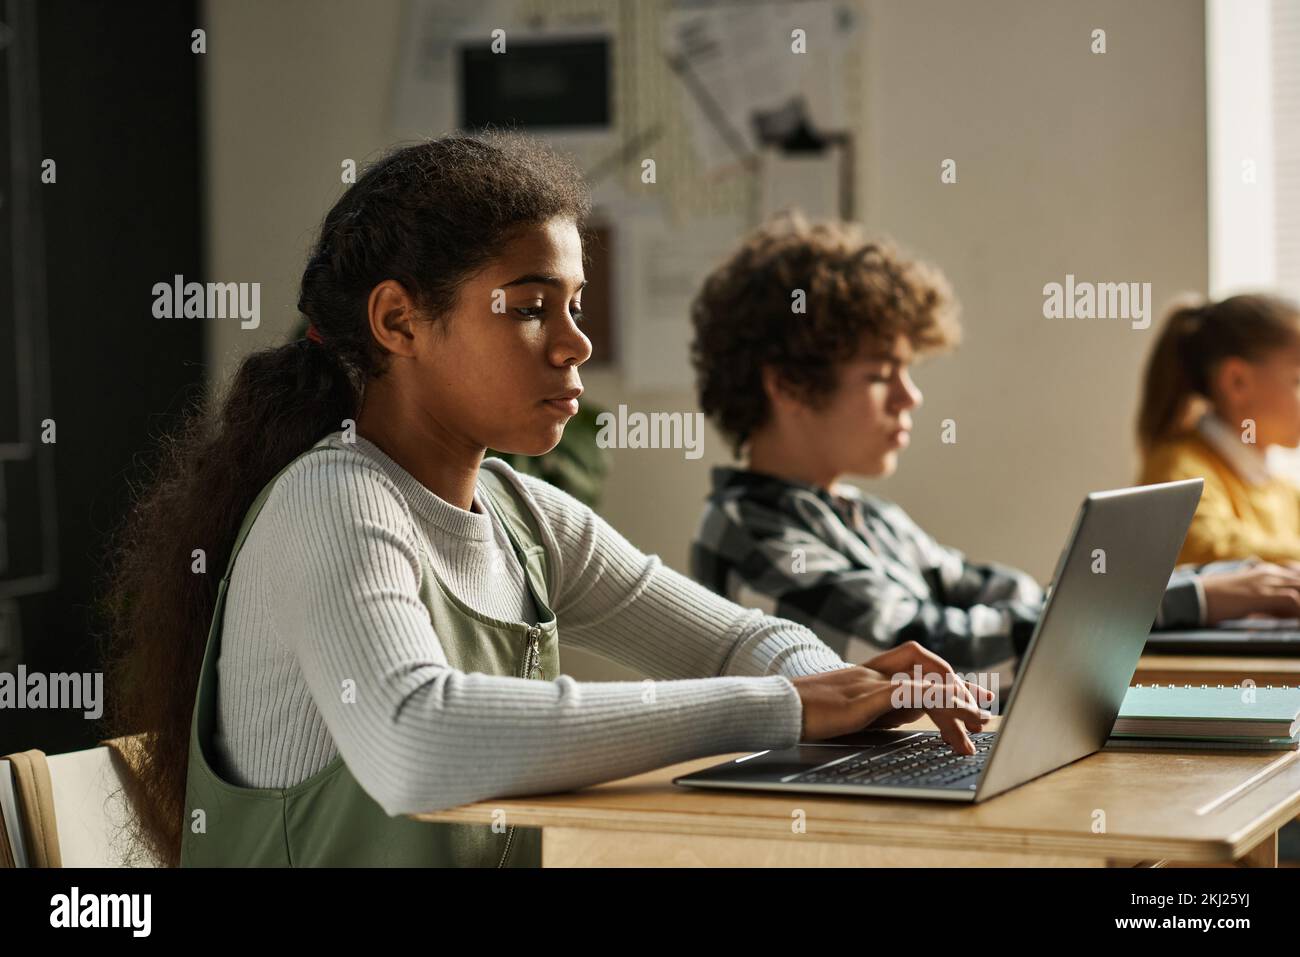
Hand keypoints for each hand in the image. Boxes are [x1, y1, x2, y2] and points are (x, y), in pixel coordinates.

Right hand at [789, 641, 993, 753]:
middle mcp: (872, 673)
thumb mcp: (850, 710)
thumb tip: (914, 715)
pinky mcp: (860, 698)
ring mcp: (867, 682)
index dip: (949, 678)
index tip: (973, 699)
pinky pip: (906, 692)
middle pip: (928, 668)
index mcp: (869, 674)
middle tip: (983, 714)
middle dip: (961, 689)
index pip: (918, 664)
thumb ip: (881, 708)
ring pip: (924, 681)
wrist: (771, 706)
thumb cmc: (804, 713)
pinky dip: (934, 698)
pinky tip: (950, 710)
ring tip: (975, 725)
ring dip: (955, 702)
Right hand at [1201, 563, 1299, 622]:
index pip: (1296, 576)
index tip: (1296, 607)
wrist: (1195, 596)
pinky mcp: (1261, 594)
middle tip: (1297, 614)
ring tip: (1297, 619)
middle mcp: (1268, 573)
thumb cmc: (1215, 599)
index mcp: (1264, 571)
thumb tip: (1273, 612)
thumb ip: (1261, 599)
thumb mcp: (1243, 595)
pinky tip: (1295, 623)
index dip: (1299, 590)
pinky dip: (1298, 611)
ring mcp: (1265, 582)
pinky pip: (1292, 599)